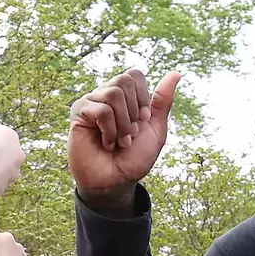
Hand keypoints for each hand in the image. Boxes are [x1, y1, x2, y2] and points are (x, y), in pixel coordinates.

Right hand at [67, 70, 179, 207]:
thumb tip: (175, 73)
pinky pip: (101, 110)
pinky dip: (110, 130)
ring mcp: (90, 103)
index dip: (143, 97)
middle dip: (134, 111)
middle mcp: (105, 95)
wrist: (117, 181)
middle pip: (124, 80)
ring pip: (113, 94)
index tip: (143, 120)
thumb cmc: (134, 157)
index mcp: (124, 97)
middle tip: (131, 133)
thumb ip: (162, 101)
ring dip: (123, 124)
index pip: (134, 74)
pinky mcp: (78, 113)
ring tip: (121, 141)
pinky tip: (107, 143)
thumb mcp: (155, 128)